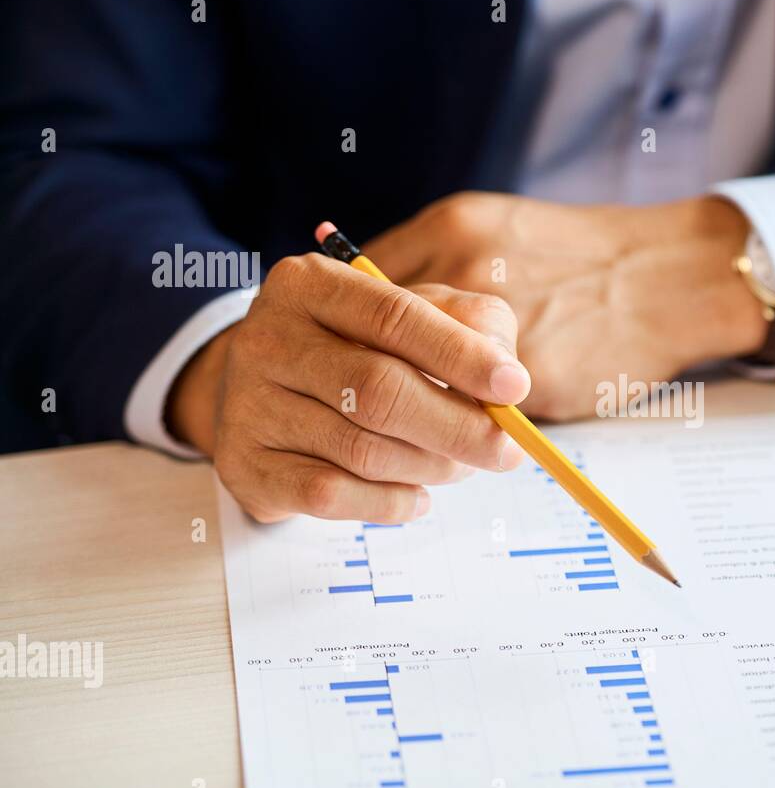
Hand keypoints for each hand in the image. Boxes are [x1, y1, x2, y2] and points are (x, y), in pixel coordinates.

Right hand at [166, 254, 531, 523]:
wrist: (262, 393)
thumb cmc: (356, 349)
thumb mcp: (411, 317)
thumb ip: (468, 326)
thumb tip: (507, 376)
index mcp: (311, 285)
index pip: (395, 317)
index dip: (461, 355)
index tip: (514, 387)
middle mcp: (268, 337)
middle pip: (379, 390)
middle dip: (458, 427)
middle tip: (507, 450)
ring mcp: (250, 404)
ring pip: (362, 450)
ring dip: (429, 466)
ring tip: (458, 467)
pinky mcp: (246, 464)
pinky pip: (332, 494)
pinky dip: (390, 502)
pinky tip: (417, 496)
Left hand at [363, 193, 769, 419]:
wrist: (670, 277)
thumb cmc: (587, 254)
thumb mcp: (501, 229)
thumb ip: (439, 261)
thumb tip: (380, 311)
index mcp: (453, 228)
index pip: (358, 287)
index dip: (348, 328)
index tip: (344, 349)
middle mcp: (464, 275)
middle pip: (378, 342)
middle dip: (371, 378)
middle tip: (369, 394)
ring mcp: (493, 329)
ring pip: (422, 384)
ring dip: (420, 406)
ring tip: (435, 409)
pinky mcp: (526, 382)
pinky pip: (473, 413)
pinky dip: (472, 420)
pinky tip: (491, 410)